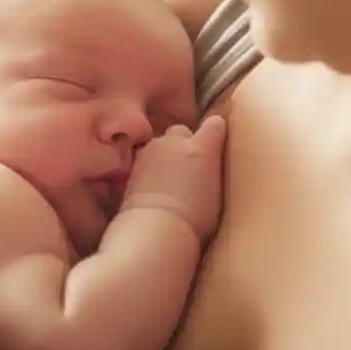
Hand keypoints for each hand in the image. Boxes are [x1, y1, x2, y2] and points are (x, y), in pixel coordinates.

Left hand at [120, 114, 226, 242]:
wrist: (156, 225)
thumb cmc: (196, 218)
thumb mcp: (216, 194)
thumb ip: (211, 174)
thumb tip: (207, 171)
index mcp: (203, 147)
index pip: (215, 124)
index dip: (216, 132)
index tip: (217, 142)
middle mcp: (176, 141)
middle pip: (181, 131)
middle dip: (184, 143)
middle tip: (188, 167)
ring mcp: (152, 150)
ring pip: (160, 144)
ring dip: (164, 155)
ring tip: (167, 179)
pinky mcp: (134, 164)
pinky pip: (144, 158)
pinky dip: (149, 167)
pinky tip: (151, 186)